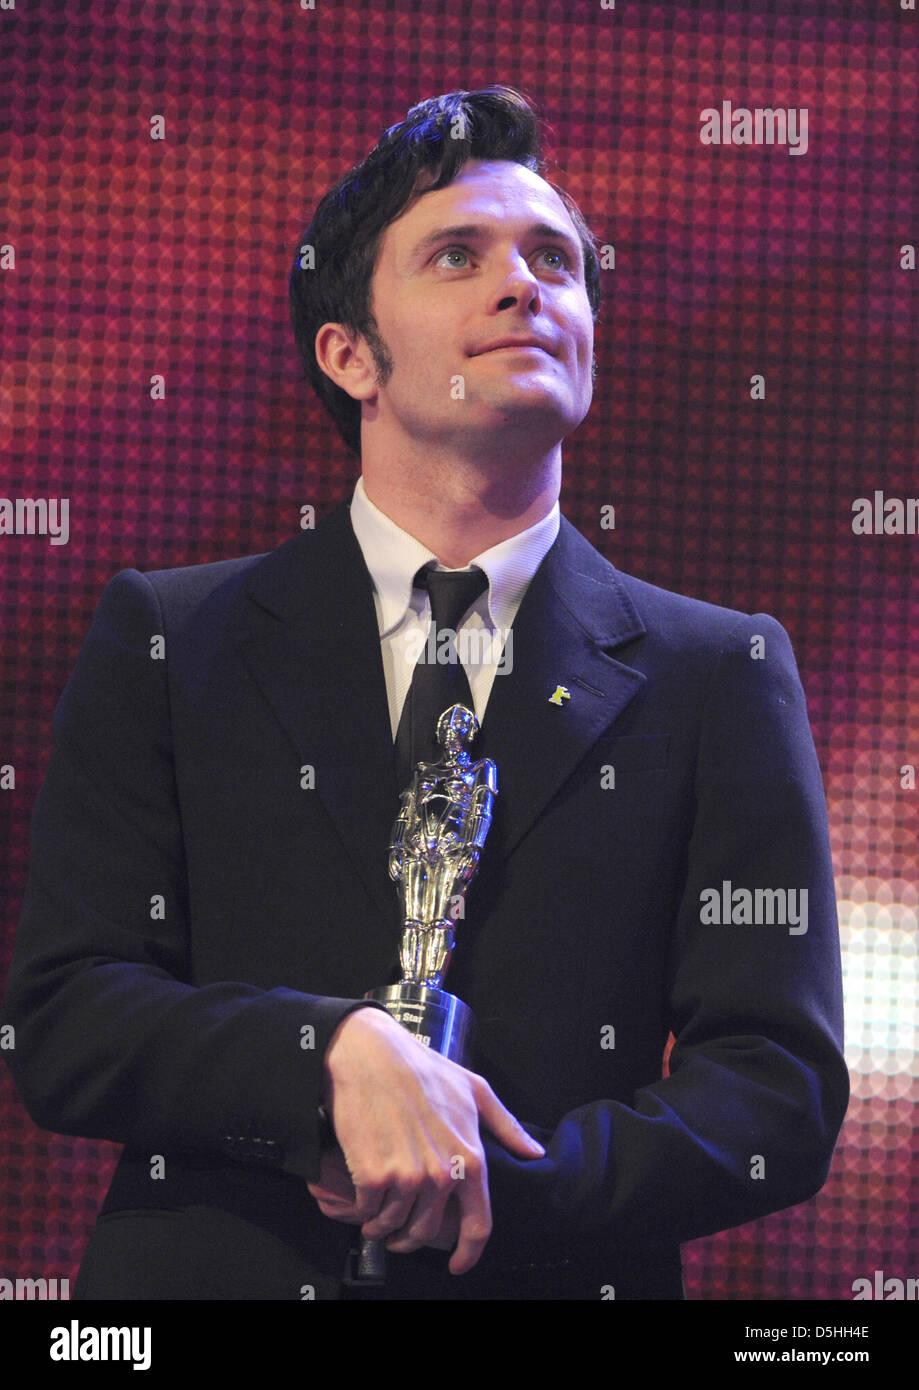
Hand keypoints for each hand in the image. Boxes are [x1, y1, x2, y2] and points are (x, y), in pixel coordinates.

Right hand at [318, 1007, 544, 1274]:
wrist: (370, 1055)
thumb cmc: (422, 1069)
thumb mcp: (474, 1089)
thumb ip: (506, 1126)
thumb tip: (534, 1152)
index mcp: (471, 1159)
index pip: (479, 1225)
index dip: (468, 1253)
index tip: (458, 1264)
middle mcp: (442, 1175)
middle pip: (427, 1232)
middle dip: (412, 1237)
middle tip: (400, 1229)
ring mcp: (407, 1178)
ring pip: (395, 1226)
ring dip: (384, 1227)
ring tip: (377, 1214)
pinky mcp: (373, 1176)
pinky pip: (369, 1212)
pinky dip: (364, 1210)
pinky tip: (363, 1197)